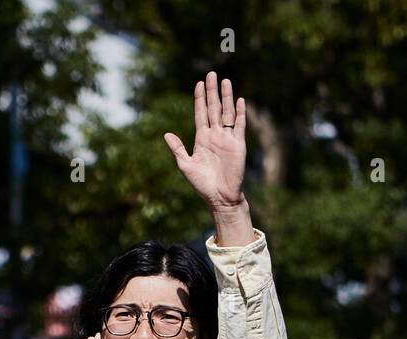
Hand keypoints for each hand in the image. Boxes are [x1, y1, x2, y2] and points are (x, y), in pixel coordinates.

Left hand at [163, 71, 246, 210]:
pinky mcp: (238, 144)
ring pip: (226, 113)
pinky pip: (239, 125)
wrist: (220, 196)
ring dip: (226, 97)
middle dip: (212, 92)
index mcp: (201, 138)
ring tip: (225, 81)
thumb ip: (177, 149)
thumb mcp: (185, 165)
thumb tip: (166, 134)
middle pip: (213, 108)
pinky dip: (240, 113)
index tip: (199, 83)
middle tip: (211, 74)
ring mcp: (227, 138)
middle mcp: (215, 135)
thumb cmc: (202, 184)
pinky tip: (240, 100)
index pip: (200, 113)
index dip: (199, 99)